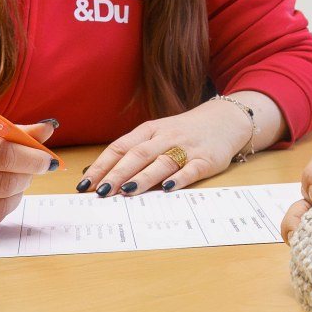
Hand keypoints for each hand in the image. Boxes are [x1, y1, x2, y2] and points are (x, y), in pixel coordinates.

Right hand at [0, 123, 56, 237]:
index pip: (1, 153)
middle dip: (27, 176)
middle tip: (32, 168)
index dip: (32, 157)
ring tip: (14, 181)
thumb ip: (9, 132)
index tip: (48, 159)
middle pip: (3, 183)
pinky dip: (2, 211)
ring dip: (17, 194)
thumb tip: (48, 130)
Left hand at [77, 98, 251, 197]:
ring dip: (144, 177)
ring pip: (161, 162)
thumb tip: (97, 173)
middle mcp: (165, 137)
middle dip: (117, 174)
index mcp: (149, 130)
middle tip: (101, 192)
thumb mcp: (156, 134)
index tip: (85, 184)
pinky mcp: (207, 159)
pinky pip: (191, 169)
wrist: (226, 119)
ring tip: (127, 191)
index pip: (120, 147)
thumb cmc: (183, 132)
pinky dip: (179, 178)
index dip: (102, 165)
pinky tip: (167, 188)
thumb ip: (131, 151)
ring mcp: (187, 148)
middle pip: (137, 155)